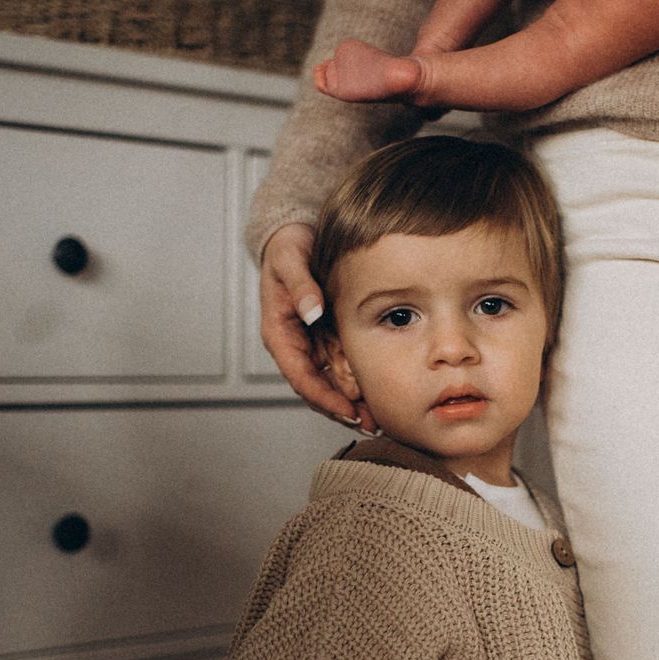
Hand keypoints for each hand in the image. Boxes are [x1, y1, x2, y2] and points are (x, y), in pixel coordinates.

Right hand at [259, 222, 376, 428]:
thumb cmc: (287, 247)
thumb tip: (312, 311)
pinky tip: (378, 394)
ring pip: (331, 383)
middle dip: (342, 409)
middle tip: (370, 424)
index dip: (324, 397)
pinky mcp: (326, 338)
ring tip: (378, 419)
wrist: (295, 236)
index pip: (301, 376)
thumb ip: (300, 285)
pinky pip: (342, 367)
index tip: (347, 410)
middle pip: (317, 389)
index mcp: (280, 333)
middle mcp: (295, 345)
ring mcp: (312, 343)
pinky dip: (358, 382)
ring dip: (353, 403)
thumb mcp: (290, 260)